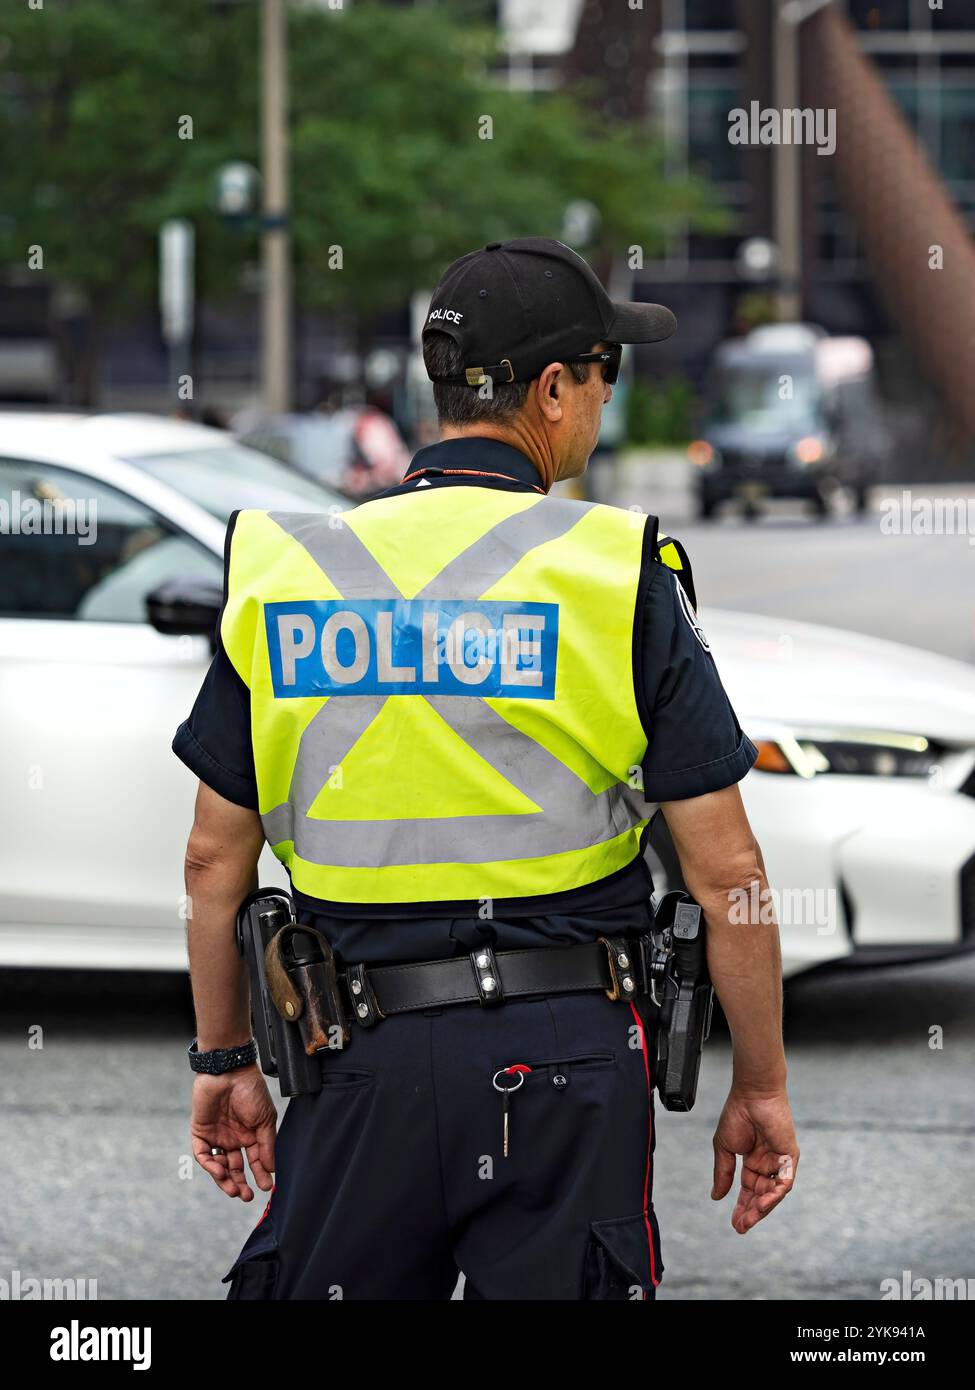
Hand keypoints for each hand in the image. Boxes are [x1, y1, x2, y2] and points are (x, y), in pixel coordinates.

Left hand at [191, 1066, 277, 1200]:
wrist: (229, 1071)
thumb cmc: (251, 1091)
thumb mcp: (265, 1120)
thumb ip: (266, 1146)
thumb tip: (271, 1170)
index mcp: (249, 1135)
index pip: (254, 1161)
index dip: (260, 1175)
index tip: (266, 1187)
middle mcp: (232, 1138)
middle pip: (234, 1168)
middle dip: (239, 1183)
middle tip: (246, 1195)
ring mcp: (216, 1136)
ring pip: (218, 1165)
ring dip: (224, 1180)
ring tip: (233, 1190)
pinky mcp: (200, 1132)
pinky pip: (203, 1154)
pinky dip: (210, 1165)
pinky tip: (220, 1171)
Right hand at [711, 1086, 797, 1233]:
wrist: (751, 1094)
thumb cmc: (737, 1114)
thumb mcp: (724, 1148)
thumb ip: (723, 1173)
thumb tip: (716, 1197)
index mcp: (753, 1162)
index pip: (749, 1191)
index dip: (741, 1207)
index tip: (734, 1223)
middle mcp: (768, 1164)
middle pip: (761, 1196)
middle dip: (751, 1212)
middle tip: (741, 1227)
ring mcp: (780, 1161)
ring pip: (774, 1193)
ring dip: (762, 1208)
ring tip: (749, 1219)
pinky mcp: (790, 1156)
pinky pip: (784, 1181)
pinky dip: (774, 1194)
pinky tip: (762, 1203)